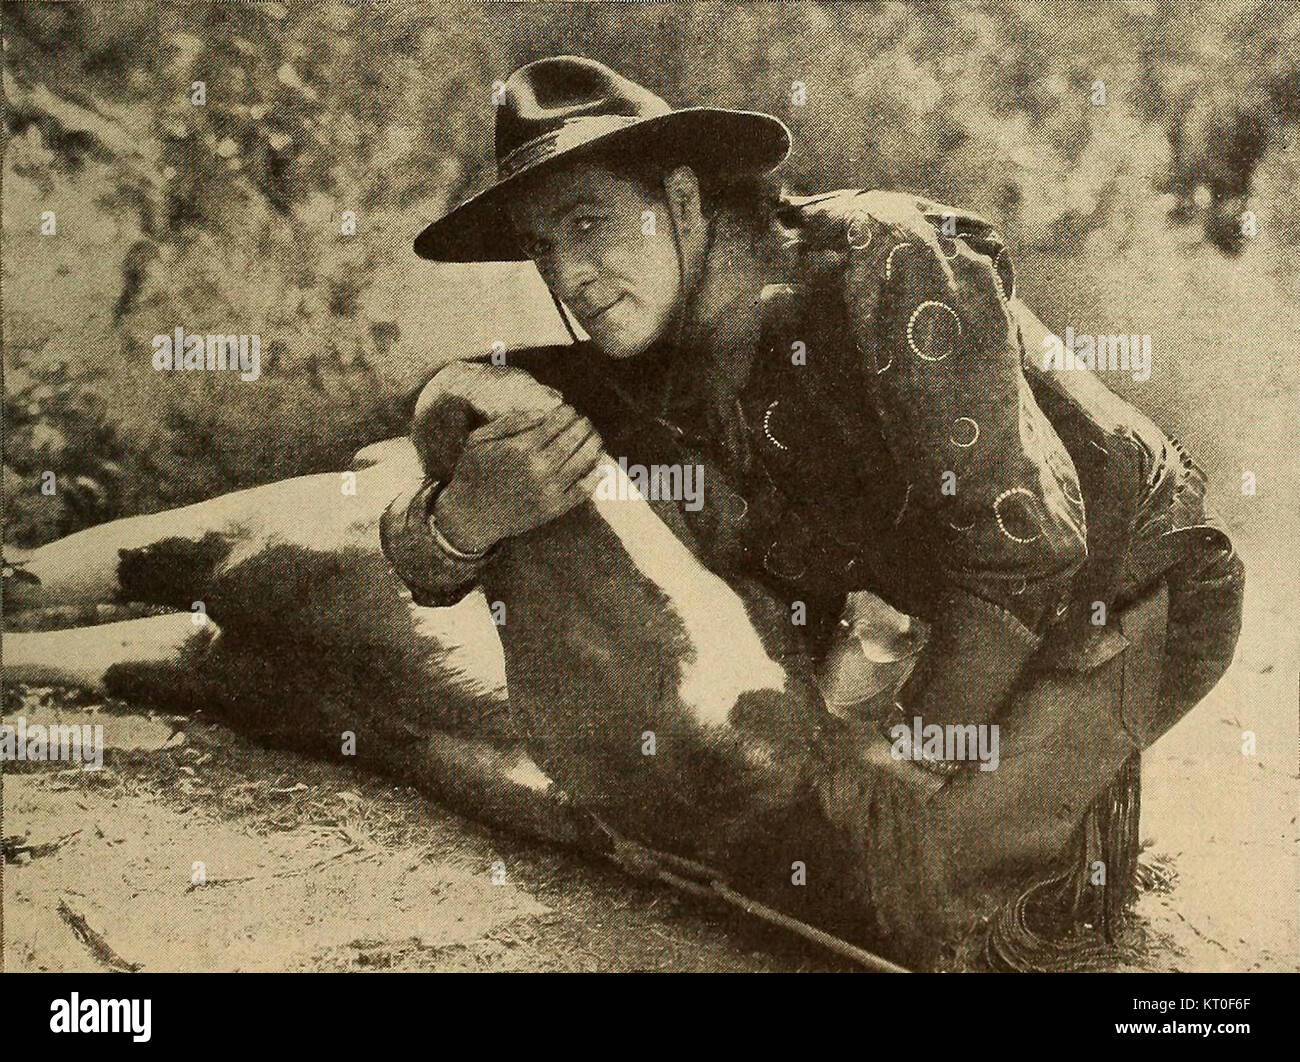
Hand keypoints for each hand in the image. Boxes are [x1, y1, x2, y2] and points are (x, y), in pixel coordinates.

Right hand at [434, 405, 604, 553]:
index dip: (568, 413)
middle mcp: (539, 467)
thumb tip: (544, 412)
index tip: (570, 411)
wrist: (470, 515)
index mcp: (522, 447)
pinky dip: (595, 477)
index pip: (557, 422)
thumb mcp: (481, 439)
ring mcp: (549, 489)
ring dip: (594, 446)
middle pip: (574, 439)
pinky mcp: (554, 508)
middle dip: (583, 426)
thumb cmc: (473, 472)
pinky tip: (599, 467)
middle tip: (585, 423)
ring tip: (595, 439)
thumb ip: (512, 421)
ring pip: (584, 461)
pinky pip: (583, 490)